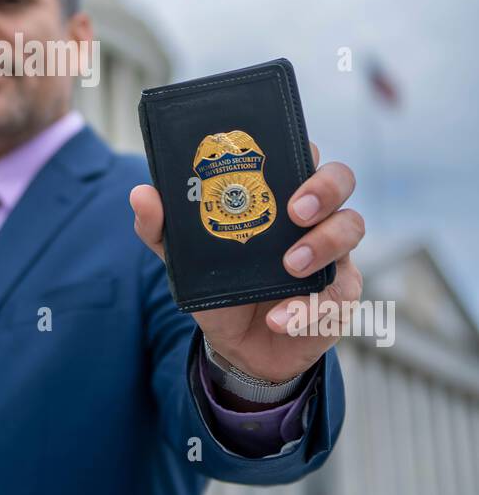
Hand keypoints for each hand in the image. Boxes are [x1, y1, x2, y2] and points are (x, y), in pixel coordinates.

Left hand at [129, 142, 363, 382]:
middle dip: (322, 188)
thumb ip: (162, 227)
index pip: (299, 154)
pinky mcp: (340, 293)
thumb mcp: (185, 258)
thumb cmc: (221, 285)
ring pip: (352, 225)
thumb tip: (142, 194)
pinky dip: (307, 307)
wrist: (241, 347)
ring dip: (324, 243)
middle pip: (340, 179)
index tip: (279, 155)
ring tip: (290, 265)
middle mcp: (313, 215)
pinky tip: (280, 318)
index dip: (298, 147)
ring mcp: (334, 252)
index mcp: (278, 194)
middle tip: (294, 210)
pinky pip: (339, 292)